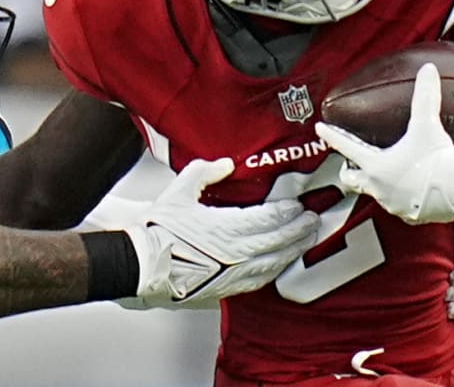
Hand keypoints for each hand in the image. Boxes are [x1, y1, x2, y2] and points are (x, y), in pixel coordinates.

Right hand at [122, 158, 319, 308]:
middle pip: (279, 240)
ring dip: (294, 251)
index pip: (270, 218)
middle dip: (300, 230)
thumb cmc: (156, 232)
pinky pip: (260, 281)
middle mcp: (236, 254)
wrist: (140, 266)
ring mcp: (233, 274)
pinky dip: (275, 271)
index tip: (298, 204)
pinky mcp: (225, 290)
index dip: (288, 211)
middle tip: (314, 221)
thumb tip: (226, 164)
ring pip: (274, 263)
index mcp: (227, 228)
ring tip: (306, 241)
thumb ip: (205, 172)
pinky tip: (280, 265)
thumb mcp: (179, 191)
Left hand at [314, 63, 453, 223]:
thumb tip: (428, 70)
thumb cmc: (440, 158)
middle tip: (351, 161)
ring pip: (375, 194)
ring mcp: (392, 205)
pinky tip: (409, 189)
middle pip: (351, 179)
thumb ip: (425, 96)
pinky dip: (400, 197)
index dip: (332, 135)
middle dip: (349, 170)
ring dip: (376, 183)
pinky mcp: (410, 216)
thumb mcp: (427, 124)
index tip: (320, 129)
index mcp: (376, 166)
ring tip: (384, 174)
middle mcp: (378, 188)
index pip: (346, 147)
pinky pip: (398, 206)